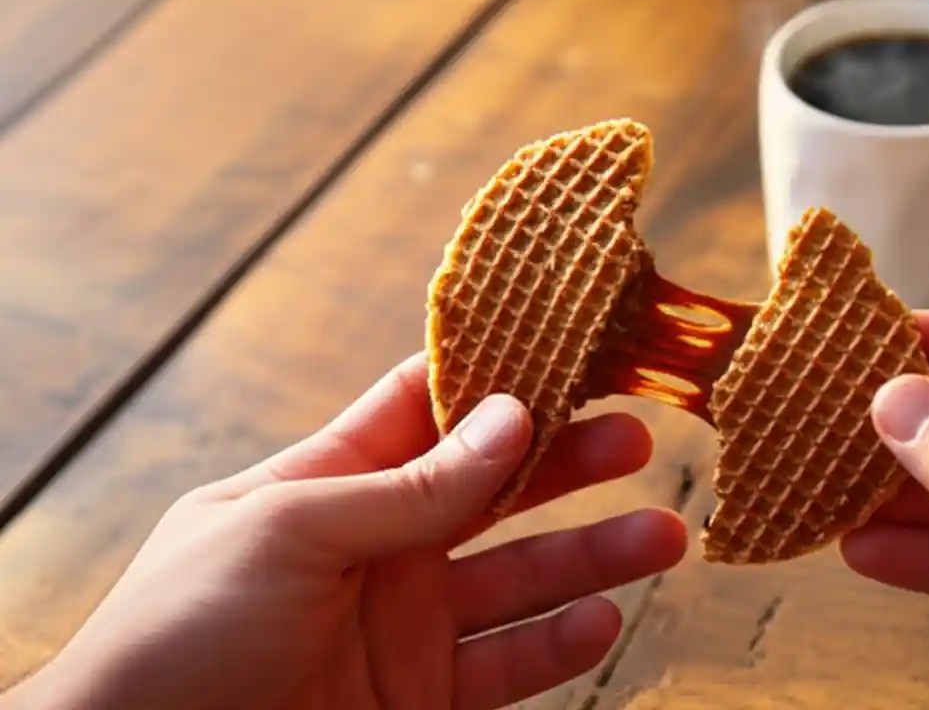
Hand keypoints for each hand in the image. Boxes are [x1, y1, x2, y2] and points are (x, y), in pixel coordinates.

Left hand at [6, 354, 685, 709]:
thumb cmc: (177, 630)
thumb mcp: (289, 533)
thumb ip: (408, 485)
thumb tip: (508, 416)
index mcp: (336, 481)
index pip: (430, 405)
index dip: (498, 372)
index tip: (571, 343)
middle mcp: (382, 544)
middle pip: (496, 486)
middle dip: (568, 460)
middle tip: (639, 435)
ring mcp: (407, 622)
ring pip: (521, 576)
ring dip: (592, 554)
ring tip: (662, 533)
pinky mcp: (424, 695)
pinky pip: (509, 664)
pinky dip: (560, 643)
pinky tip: (602, 618)